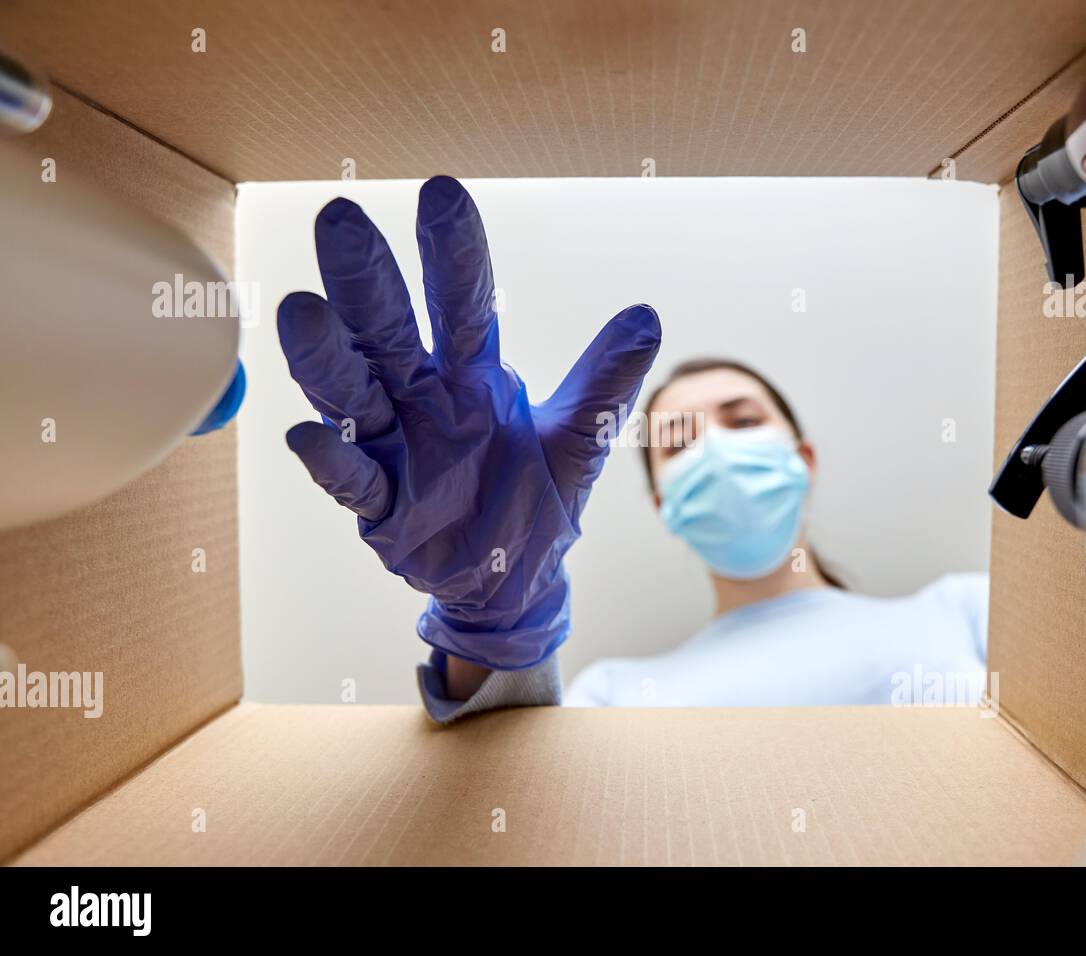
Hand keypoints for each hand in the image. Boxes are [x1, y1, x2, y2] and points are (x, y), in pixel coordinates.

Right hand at [277, 176, 659, 669]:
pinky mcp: (379, 505)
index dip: (453, 254)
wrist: (512, 580)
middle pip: (387, 332)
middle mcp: (423, 399)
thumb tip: (647, 316)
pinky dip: (330, 459)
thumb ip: (602, 384)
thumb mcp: (578, 441)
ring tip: (302, 311)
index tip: (441, 191)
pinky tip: (309, 435)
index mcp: (472, 375)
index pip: (461, 304)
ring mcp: (395, 448)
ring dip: (327, 358)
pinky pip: (350, 478)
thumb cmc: (535, 497)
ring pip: (351, 394)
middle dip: (365, 281)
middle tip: (340, 218)